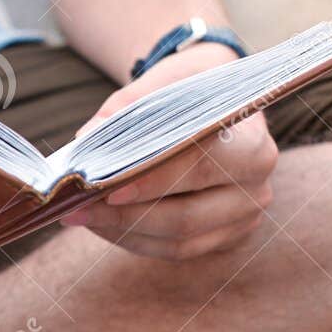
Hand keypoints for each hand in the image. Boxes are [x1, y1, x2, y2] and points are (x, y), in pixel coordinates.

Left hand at [59, 43, 276, 260]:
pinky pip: (173, 249)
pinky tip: (102, 222)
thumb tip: (88, 139)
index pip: (199, 169)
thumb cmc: (192, 89)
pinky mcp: (223, 238)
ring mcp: (243, 219)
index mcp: (253, 146)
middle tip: (75, 207)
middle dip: (124, 215)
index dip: (152, 182)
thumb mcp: (165, 82)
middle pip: (185, 217)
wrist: (220, 103)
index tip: (106, 187)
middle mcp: (256, 189)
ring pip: (176, 241)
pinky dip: (132, 238)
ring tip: (79, 214)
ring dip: (121, 231)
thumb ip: (128, 108)